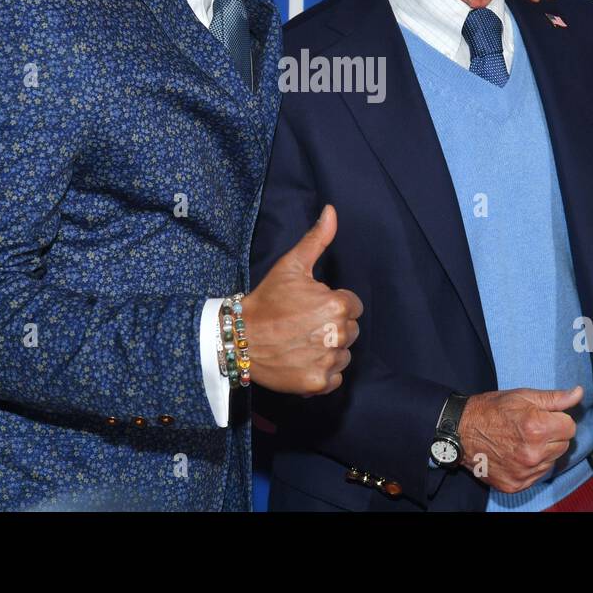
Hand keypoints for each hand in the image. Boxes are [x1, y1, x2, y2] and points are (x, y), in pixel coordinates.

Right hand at [241, 204, 362, 394]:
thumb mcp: (291, 265)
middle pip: (350, 330)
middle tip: (303, 324)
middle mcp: (336, 333)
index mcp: (336, 303)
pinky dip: (322, 372)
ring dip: (329, 350)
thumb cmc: (267, 300)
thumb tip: (332, 211)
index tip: (310, 307)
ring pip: (344, 354)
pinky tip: (303, 360)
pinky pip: (335, 378)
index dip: (332, 304)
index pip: (352, 305)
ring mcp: (327, 360)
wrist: (239, 337)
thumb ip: (317, 239)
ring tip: (302, 342)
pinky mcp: (318, 382)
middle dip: (332, 327)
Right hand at [457, 385, 582, 492]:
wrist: (461, 432)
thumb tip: (579, 394)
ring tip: (521, 441)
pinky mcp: (516, 485)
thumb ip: (554, 398)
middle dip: (552, 436)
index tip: (543, 417)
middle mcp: (532, 454)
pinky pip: (538, 475)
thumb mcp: (522, 396)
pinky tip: (515, 454)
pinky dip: (531, 466)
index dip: (557, 419)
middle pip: (564, 445)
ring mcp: (524, 472)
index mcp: (536, 428)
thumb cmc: (491, 410)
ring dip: (543, 452)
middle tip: (530, 428)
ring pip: (552, 461)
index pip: (570, 427)